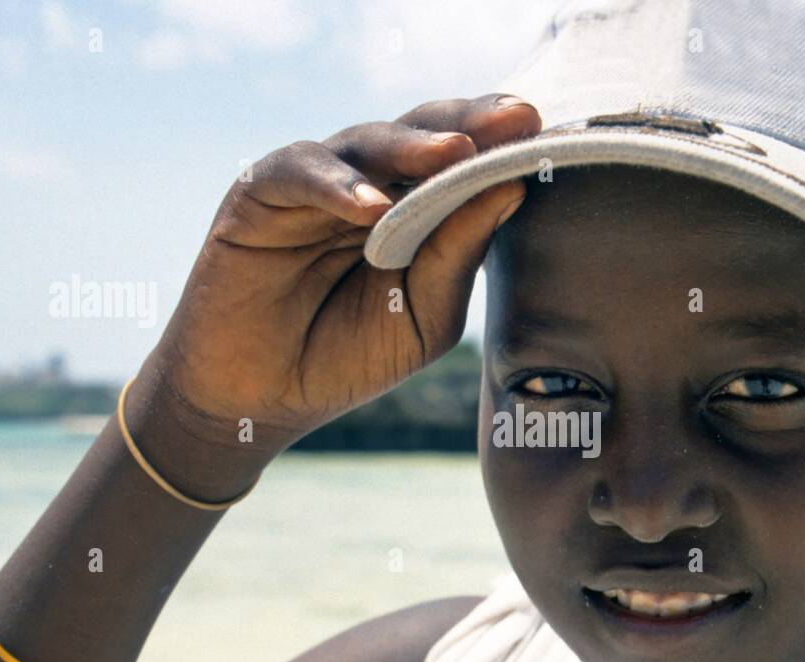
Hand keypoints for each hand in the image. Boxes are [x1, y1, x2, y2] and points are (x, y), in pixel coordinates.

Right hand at [133, 94, 540, 476]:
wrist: (258, 399)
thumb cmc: (345, 356)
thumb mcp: (423, 317)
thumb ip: (459, 257)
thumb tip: (510, 191)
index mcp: (413, 207)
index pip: (461, 160)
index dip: (499, 143)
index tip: (546, 135)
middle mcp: (368, 184)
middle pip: (422, 132)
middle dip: (470, 123)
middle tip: (516, 120)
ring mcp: (314, 185)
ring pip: (366, 142)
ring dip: (411, 147)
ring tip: (453, 154)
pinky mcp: (258, 193)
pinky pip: (301, 172)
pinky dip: (338, 186)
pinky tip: (372, 209)